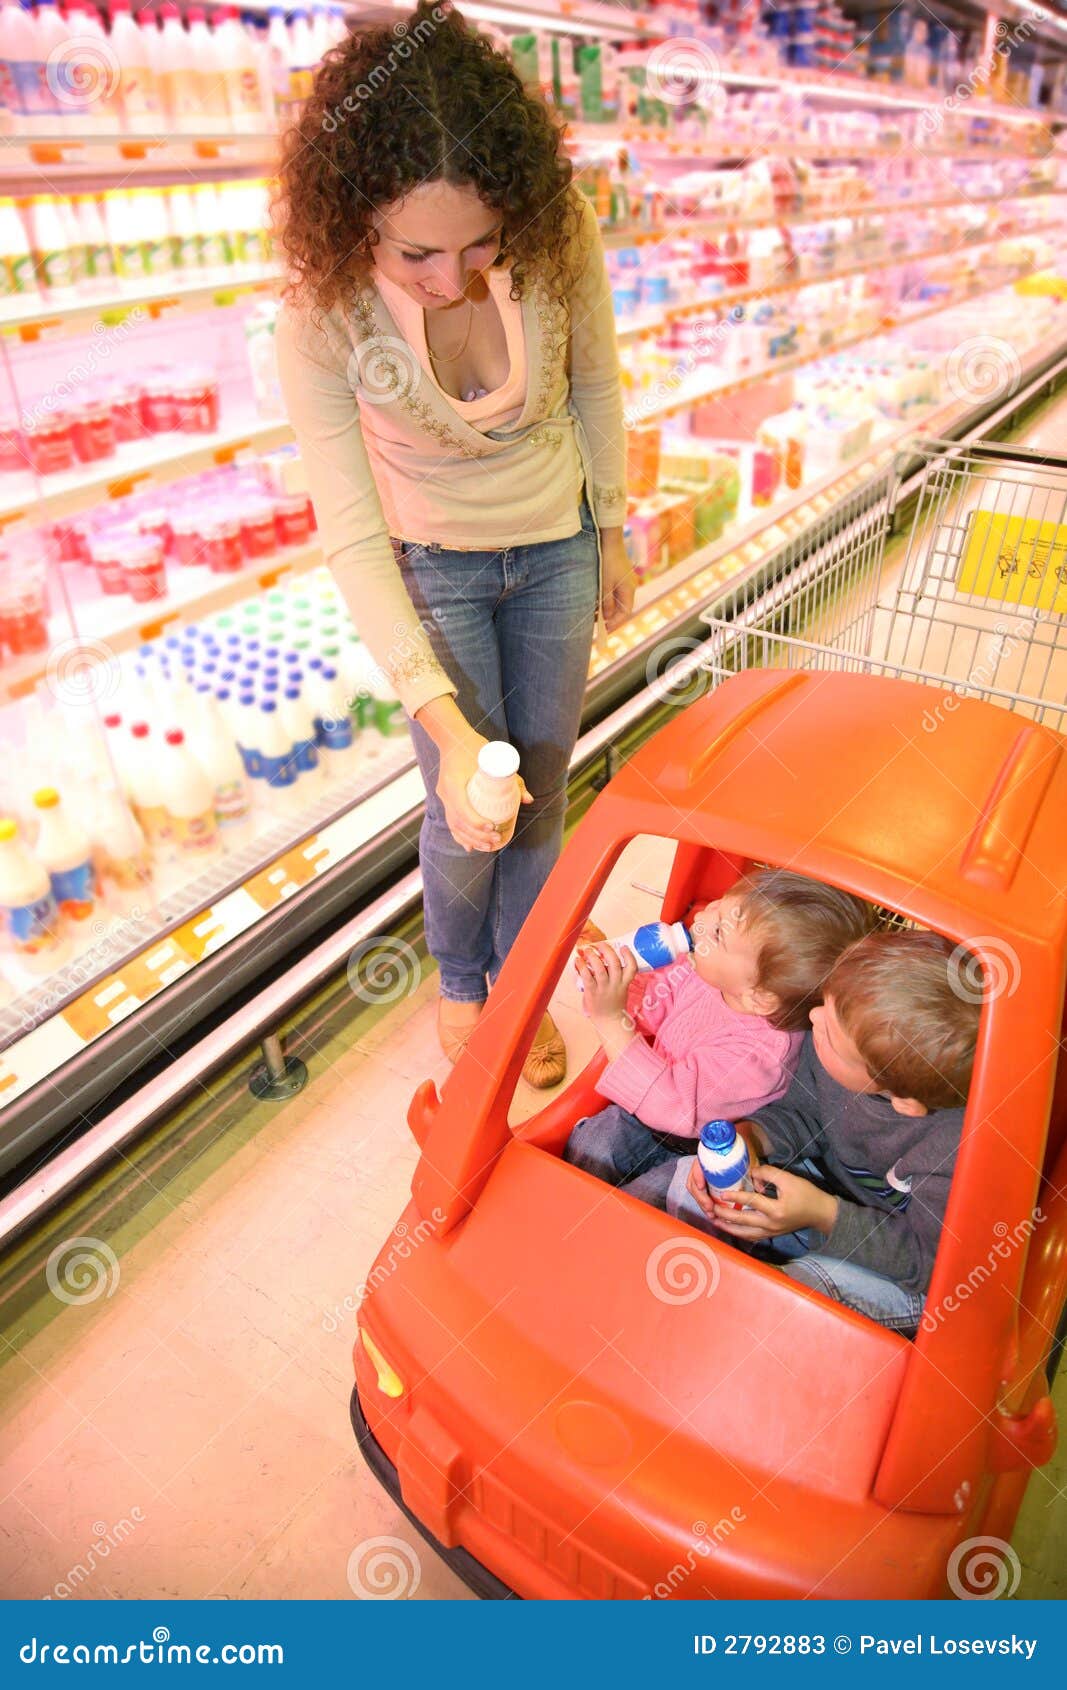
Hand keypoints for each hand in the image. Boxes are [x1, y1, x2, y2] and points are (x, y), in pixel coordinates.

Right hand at [437, 733, 532, 853]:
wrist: (453, 738)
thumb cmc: (475, 746)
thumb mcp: (496, 759)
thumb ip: (513, 779)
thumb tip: (528, 800)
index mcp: (454, 782)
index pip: (462, 809)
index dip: (476, 822)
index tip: (492, 827)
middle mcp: (446, 792)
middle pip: (458, 823)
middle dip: (477, 836)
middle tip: (496, 841)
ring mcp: (444, 796)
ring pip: (454, 825)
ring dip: (470, 839)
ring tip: (488, 847)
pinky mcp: (445, 798)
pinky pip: (451, 821)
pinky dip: (460, 835)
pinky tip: (469, 847)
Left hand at [575, 942, 637, 1023]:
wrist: (609, 1020)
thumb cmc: (613, 1001)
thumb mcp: (622, 987)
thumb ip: (617, 975)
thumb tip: (604, 956)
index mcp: (624, 982)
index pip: (632, 968)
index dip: (629, 956)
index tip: (623, 947)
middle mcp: (615, 984)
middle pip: (614, 964)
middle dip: (607, 950)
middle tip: (600, 944)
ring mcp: (604, 988)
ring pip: (600, 969)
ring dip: (593, 957)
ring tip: (587, 950)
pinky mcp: (592, 992)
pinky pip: (587, 977)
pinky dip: (582, 966)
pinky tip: (578, 960)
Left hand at [599, 529, 634, 631]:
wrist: (608, 540)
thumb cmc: (607, 561)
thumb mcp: (604, 584)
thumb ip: (606, 602)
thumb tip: (606, 617)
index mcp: (628, 590)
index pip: (625, 613)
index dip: (615, 623)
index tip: (604, 630)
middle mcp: (628, 588)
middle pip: (621, 609)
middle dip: (609, 618)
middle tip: (596, 626)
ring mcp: (623, 582)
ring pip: (616, 602)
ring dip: (606, 609)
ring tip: (593, 615)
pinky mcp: (617, 577)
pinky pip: (612, 593)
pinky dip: (604, 600)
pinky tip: (594, 602)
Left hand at [687, 1160, 837, 1240]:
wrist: (820, 1213)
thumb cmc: (807, 1195)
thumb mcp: (789, 1179)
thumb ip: (768, 1174)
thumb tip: (751, 1174)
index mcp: (775, 1210)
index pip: (751, 1203)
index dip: (735, 1198)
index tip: (721, 1194)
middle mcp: (771, 1224)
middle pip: (742, 1221)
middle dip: (725, 1216)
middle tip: (711, 1209)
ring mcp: (771, 1232)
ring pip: (744, 1233)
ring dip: (728, 1227)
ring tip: (715, 1221)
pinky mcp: (771, 1234)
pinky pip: (751, 1236)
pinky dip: (738, 1233)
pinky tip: (730, 1228)